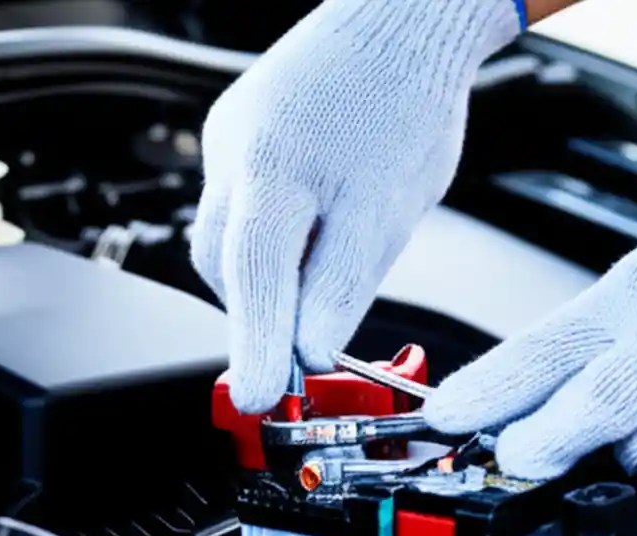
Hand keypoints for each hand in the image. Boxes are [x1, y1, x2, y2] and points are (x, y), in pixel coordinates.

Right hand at [190, 0, 520, 412]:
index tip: (258, 397)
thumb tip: (312, 349)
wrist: (402, 17)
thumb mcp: (390, 207)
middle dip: (260, 310)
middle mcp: (237, 151)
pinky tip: (305, 227)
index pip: (257, 278)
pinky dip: (267, 235)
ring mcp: (228, 138)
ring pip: (230, 238)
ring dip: (265, 273)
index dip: (255, 344)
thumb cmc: (409, 100)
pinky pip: (237, 204)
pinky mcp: (233, 133)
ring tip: (318, 269)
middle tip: (299, 346)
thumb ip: (344, 281)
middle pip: (228, 264)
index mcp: (277, 168)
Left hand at [423, 182, 636, 490]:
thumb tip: (496, 408)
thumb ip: (568, 349)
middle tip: (522, 456)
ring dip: (626, 458)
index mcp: (625, 303)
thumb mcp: (631, 290)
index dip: (484, 394)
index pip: (539, 354)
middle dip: (541, 446)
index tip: (444, 422)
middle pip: (587, 412)